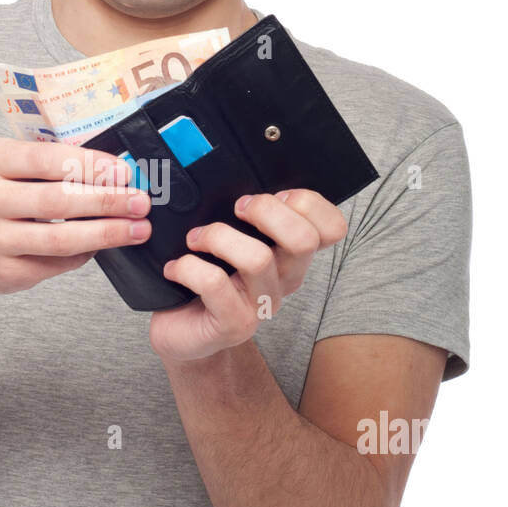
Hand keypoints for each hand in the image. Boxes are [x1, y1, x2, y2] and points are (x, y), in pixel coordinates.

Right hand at [0, 137, 150, 298]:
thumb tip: (118, 173)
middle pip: (57, 200)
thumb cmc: (0, 198)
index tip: (125, 173)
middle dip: (107, 202)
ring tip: (136, 229)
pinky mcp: (2, 271)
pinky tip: (101, 245)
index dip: (92, 166)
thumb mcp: (12, 168)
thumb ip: (55, 165)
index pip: (48, 159)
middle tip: (140, 203)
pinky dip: (85, 254)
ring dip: (106, 233)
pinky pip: (56, 263)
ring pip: (60, 238)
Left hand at [149, 189, 346, 361]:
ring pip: (257, 258)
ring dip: (218, 237)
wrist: (182, 332)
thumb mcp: (229, 238)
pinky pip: (215, 283)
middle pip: (303, 239)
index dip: (309, 203)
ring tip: (194, 239)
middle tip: (236, 208)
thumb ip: (242, 213)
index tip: (276, 194)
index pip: (332, 228)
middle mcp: (285, 279)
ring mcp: (262, 304)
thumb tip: (234, 174)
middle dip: (266, 211)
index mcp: (290, 254)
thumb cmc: (204, 277)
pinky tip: (175, 268)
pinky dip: (188, 267)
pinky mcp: (234, 324)